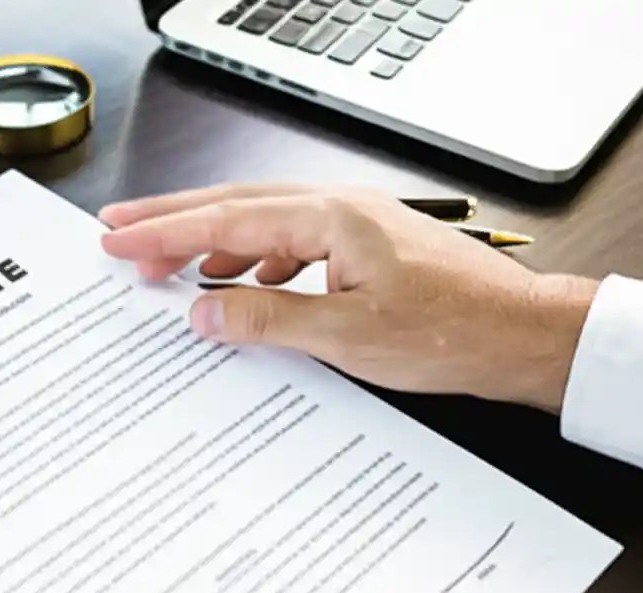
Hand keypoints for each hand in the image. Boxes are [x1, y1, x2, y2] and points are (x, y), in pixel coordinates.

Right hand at [99, 184, 598, 412]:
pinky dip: (254, 260)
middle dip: (173, 220)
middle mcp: (340, 209)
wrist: (523, 335)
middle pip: (237, 205)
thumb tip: (204, 314)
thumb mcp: (347, 336)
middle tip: (120, 230)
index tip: (119, 240)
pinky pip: (292, 243)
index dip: (164, 232)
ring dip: (211, 243)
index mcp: (331, 219)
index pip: (227, 220)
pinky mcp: (366, 247)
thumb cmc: (452, 332)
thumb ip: (268, 320)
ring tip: (168, 267)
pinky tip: (242, 284)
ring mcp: (354, 225)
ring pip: (263, 222)